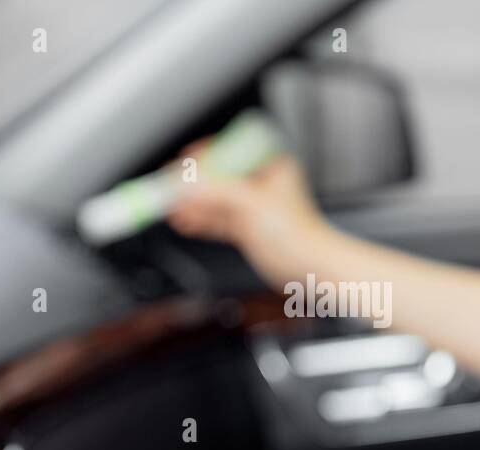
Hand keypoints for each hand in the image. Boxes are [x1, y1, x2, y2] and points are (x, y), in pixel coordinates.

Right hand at [167, 149, 331, 288]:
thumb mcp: (253, 205)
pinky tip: (183, 221)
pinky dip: (199, 221)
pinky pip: (215, 219)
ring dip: (192, 204)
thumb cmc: (298, 235)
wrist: (310, 268)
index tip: (184, 159)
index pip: (231, 151)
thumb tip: (187, 184)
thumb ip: (218, 191)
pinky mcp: (244, 227)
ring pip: (213, 200)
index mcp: (269, 166)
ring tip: (170, 206)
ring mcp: (250, 206)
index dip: (206, 154)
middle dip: (193, 184)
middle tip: (170, 186)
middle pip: (217, 177)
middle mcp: (259, 183)